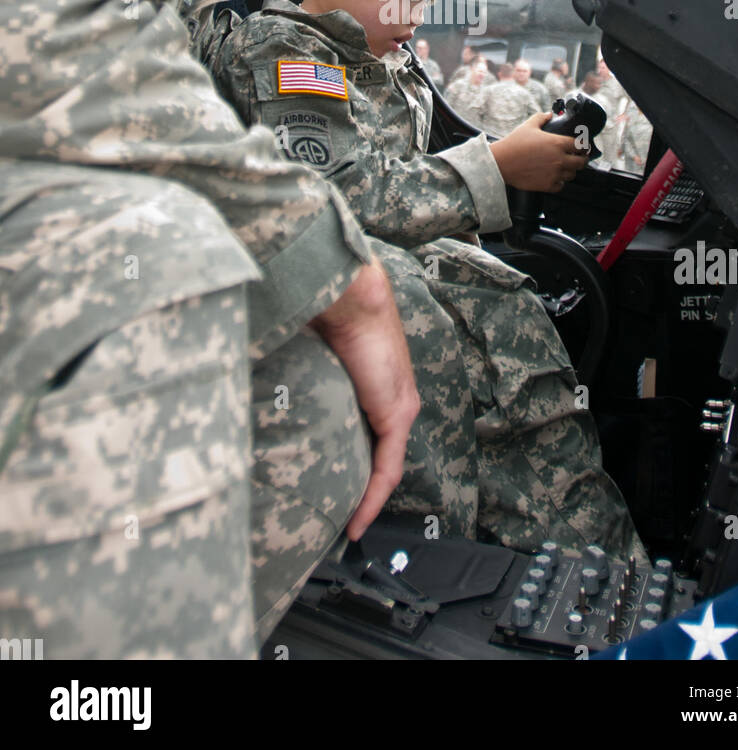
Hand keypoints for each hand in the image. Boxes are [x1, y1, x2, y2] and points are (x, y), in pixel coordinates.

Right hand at [309, 257, 419, 540]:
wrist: (348, 293)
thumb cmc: (324, 307)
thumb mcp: (309, 344)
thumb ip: (296, 361)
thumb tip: (255, 359)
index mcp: (371, 376)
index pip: (364, 426)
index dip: (348, 457)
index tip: (326, 479)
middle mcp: (392, 393)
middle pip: (376, 450)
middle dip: (357, 485)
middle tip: (332, 515)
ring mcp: (398, 405)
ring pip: (385, 464)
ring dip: (366, 498)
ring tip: (345, 528)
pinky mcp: (397, 414)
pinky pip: (387, 468)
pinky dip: (373, 498)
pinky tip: (357, 522)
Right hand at [491, 111, 588, 191]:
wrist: (501, 162)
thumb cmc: (514, 143)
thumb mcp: (529, 126)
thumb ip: (541, 118)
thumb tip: (549, 115)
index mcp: (558, 143)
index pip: (580, 145)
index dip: (583, 145)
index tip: (582, 146)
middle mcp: (560, 159)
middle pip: (581, 162)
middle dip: (582, 159)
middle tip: (578, 157)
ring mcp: (555, 173)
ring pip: (572, 175)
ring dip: (570, 170)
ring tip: (565, 167)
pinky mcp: (548, 185)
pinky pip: (561, 185)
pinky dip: (560, 182)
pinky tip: (555, 177)